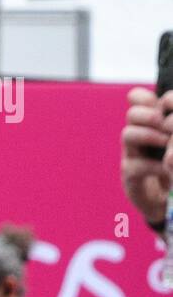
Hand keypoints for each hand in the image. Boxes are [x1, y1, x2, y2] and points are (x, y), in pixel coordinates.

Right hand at [120, 87, 172, 226]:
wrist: (170, 198)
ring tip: (167, 144)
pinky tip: (167, 170)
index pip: (136, 98)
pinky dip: (155, 166)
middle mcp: (138, 136)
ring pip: (128, 135)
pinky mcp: (129, 175)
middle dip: (150, 116)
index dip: (147, 99)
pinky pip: (136, 165)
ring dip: (150, 136)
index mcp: (150, 122)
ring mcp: (131, 155)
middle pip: (132, 113)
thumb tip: (169, 110)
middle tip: (166, 125)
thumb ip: (171, 126)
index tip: (165, 108)